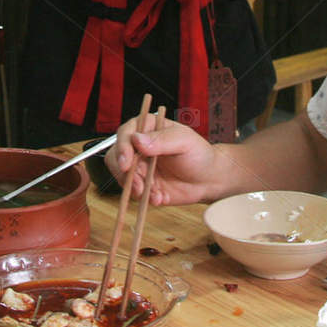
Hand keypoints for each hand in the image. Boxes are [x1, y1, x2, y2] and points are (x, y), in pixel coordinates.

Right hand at [106, 113, 223, 205]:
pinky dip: (144, 198)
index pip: (125, 134)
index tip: (127, 163)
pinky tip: (159, 198)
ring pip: (122, 177)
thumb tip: (137, 140)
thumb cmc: (199, 154)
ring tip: (152, 193)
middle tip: (138, 184)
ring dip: (134, 187)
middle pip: (117, 157)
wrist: (209, 179)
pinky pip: (134, 193)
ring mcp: (140, 167)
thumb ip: (162, 140)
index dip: (122, 148)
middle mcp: (139, 147)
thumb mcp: (185, 141)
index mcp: (148, 128)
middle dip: (125, 173)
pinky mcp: (143, 185)